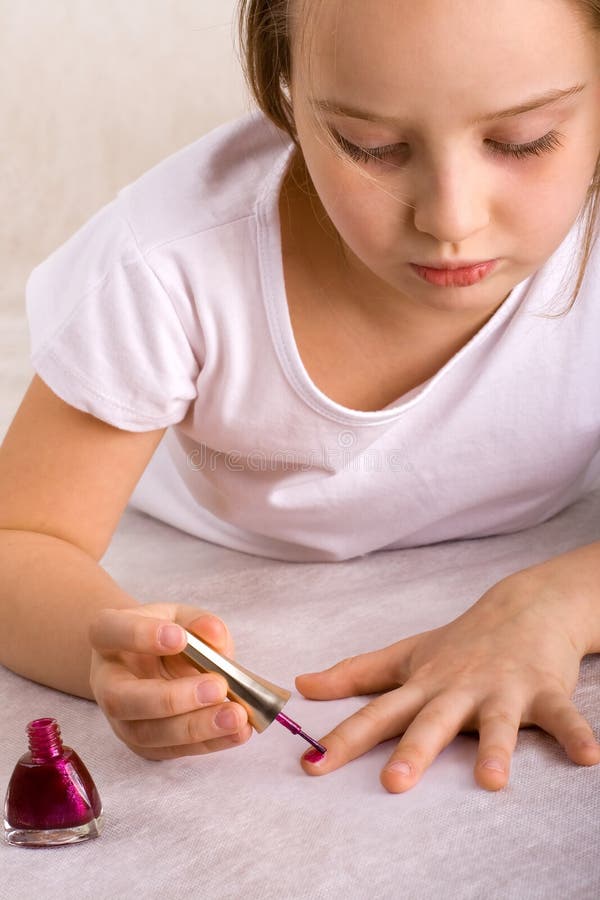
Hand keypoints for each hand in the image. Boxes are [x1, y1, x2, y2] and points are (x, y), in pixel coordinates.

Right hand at [89, 602, 251, 758]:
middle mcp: (106, 681)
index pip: (109, 631)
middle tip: (217, 686)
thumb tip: (213, 633)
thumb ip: (198, 622)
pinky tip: (238, 731)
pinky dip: (208, 742)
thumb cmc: (167, 634)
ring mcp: (121, 718)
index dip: (139, 635)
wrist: (155, 662)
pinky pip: (171, 750)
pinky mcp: (143, 744)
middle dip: (171, 697)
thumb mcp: (181, 617)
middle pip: (122, 698)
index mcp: (108, 636)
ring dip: (195, 727)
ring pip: (146, 733)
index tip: (179, 637)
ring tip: (236, 716)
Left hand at [295, 571, 599, 790]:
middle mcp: (457, 688)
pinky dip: (575, 734)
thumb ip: (356, 674)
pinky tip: (588, 756)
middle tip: (395, 782)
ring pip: (497, 721)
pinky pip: (561, 716)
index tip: (312, 764)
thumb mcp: (405, 656)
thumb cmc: (459, 641)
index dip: (343, 738)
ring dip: (496, 749)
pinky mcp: (542, 689)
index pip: (376, 713)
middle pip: (433, 721)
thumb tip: (303, 685)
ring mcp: (501, 688)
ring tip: (492, 779)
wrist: (522, 607)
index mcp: (423, 684)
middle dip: (414, 750)